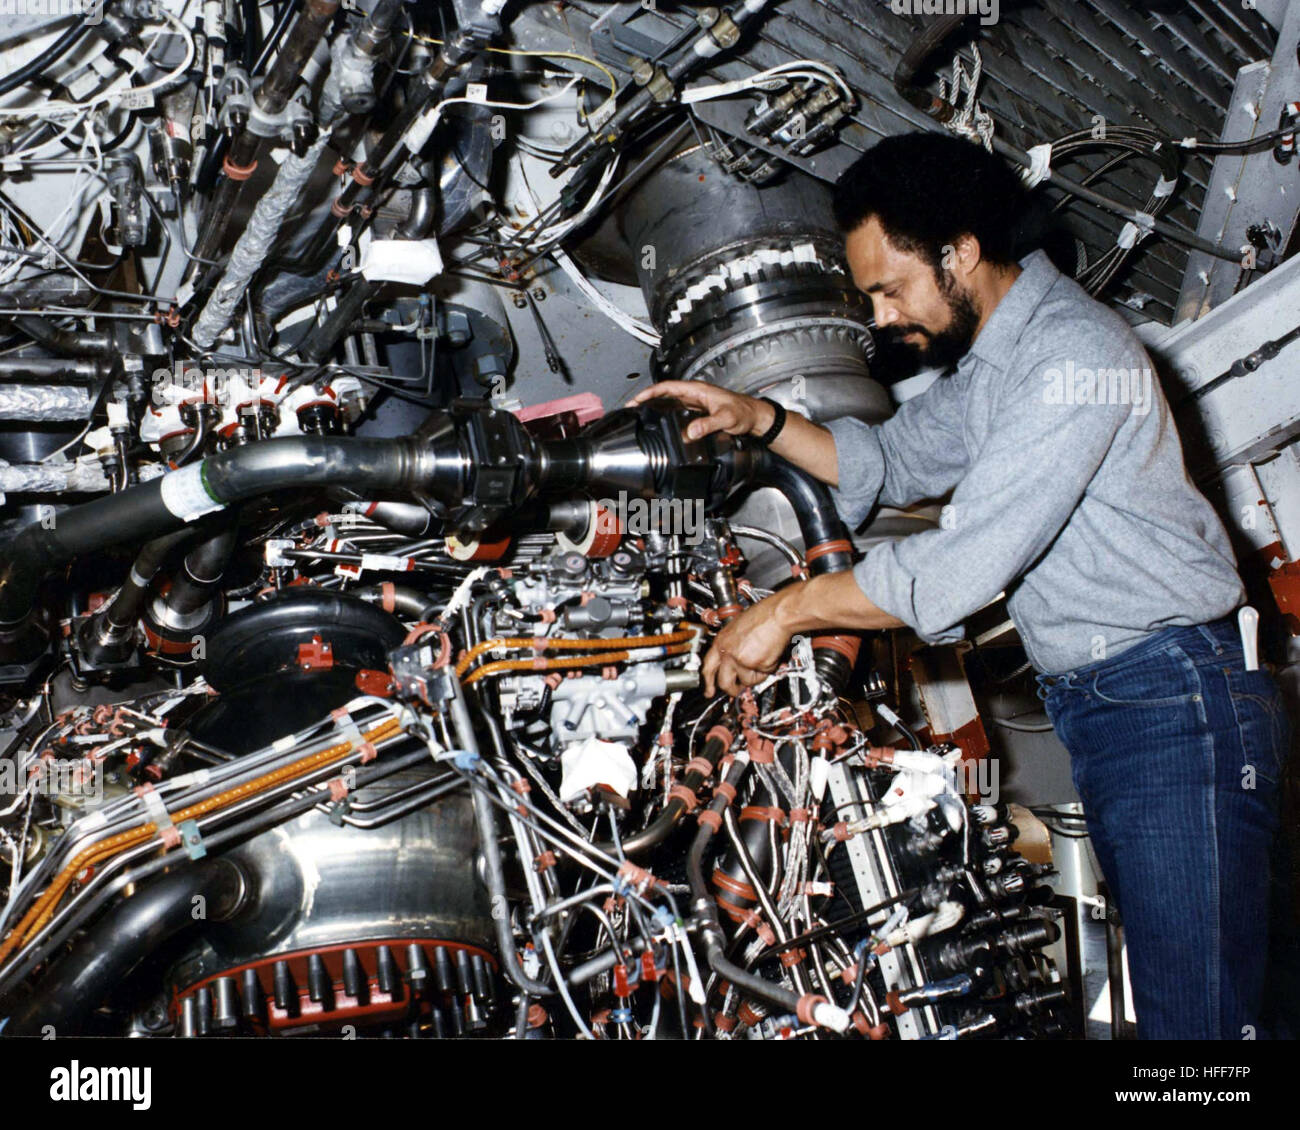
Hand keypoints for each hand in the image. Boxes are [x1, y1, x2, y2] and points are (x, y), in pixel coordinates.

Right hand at [627, 380, 772, 442]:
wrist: (754, 418)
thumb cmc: (744, 413)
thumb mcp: (726, 419)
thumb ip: (709, 424)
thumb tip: (691, 431)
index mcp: (698, 390)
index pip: (668, 387)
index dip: (650, 392)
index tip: (637, 399)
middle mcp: (694, 394)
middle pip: (664, 393)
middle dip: (646, 398)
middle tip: (631, 408)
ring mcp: (695, 403)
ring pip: (669, 401)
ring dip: (653, 406)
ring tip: (639, 414)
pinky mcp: (698, 412)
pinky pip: (676, 410)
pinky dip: (664, 413)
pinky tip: (659, 422)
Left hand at [702, 593, 795, 697]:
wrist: (777, 614)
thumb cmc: (762, 616)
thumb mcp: (736, 627)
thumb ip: (732, 646)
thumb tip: (734, 661)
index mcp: (721, 641)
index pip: (708, 667)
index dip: (707, 682)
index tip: (708, 691)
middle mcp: (729, 652)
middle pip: (724, 682)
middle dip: (732, 690)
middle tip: (737, 690)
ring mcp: (743, 660)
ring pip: (747, 681)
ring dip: (756, 676)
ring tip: (762, 659)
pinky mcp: (758, 665)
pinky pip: (763, 675)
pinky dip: (769, 669)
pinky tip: (770, 654)